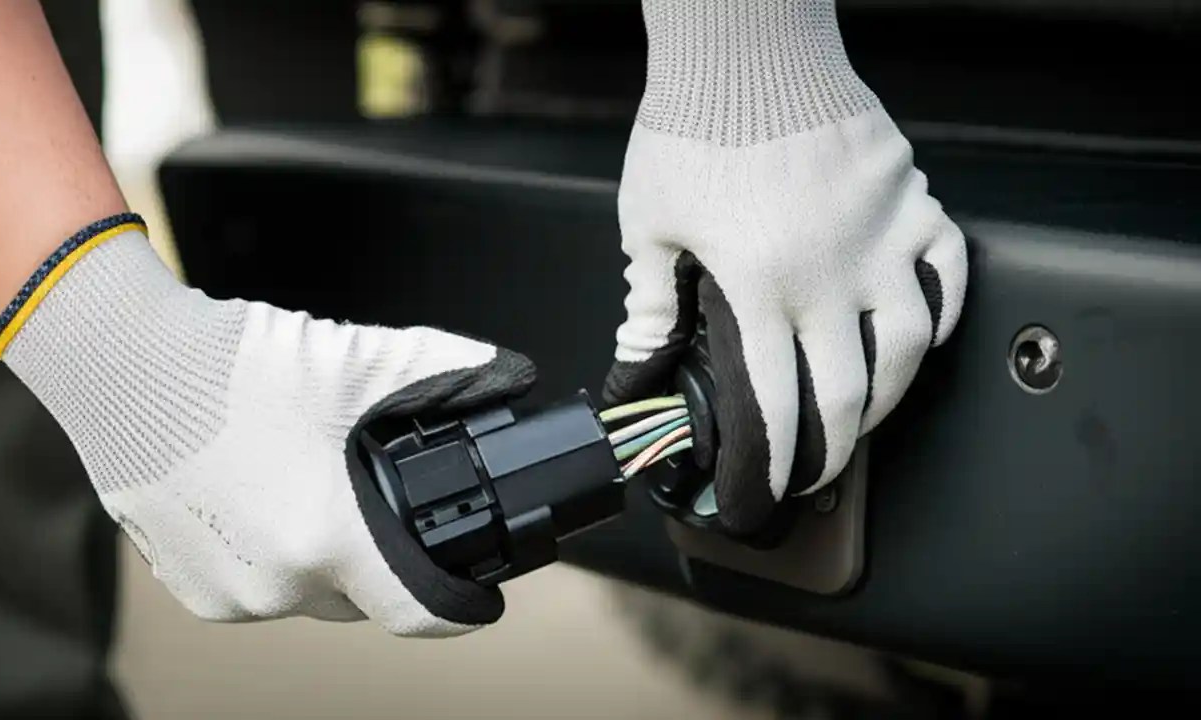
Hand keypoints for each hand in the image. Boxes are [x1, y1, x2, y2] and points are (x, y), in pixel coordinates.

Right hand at [0, 218, 534, 635]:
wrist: (125, 367)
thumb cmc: (230, 367)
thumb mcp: (357, 360)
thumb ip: (445, 370)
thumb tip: (505, 376)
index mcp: (327, 539)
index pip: (421, 613)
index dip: (460, 606)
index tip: (475, 596)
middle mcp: (276, 583)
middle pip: (360, 595)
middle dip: (376, 557)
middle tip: (368, 501)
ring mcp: (226, 592)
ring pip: (306, 593)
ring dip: (319, 555)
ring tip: (307, 487)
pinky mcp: (187, 589)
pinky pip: (254, 588)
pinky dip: (270, 556)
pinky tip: (263, 500)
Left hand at [605, 107, 966, 536]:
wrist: (746, 47)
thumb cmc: (693, 125)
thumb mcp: (649, 223)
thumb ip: (648, 300)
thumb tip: (639, 358)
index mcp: (758, 285)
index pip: (776, 403)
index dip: (774, 462)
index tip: (770, 493)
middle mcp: (828, 273)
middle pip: (850, 391)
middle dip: (836, 448)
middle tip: (823, 470)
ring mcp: (880, 236)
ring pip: (910, 344)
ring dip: (894, 394)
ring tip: (872, 415)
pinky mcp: (909, 199)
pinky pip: (947, 268)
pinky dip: (942, 309)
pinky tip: (921, 333)